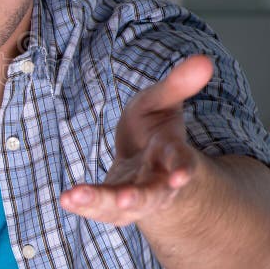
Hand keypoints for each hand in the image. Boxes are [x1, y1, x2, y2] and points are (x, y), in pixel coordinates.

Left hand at [60, 54, 213, 225]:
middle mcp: (155, 181)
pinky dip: (83, 204)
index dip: (182, 168)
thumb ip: (178, 85)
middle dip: (139, 197)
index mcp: (171, 154)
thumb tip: (203, 60)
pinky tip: (66, 199)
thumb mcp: (162, 102)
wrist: (144, 160)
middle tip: (127, 200)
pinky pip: (97, 208)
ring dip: (100, 202)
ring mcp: (132, 195)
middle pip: (151, 194)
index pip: (181, 162)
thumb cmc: (155, 129)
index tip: (181, 176)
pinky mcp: (110, 203)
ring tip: (74, 196)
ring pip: (120, 206)